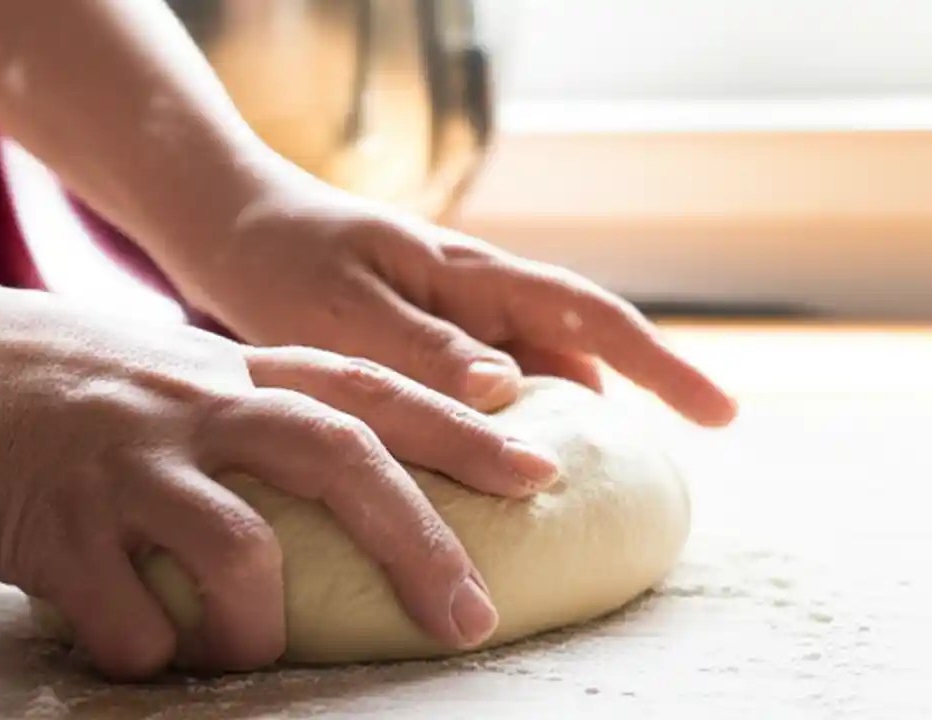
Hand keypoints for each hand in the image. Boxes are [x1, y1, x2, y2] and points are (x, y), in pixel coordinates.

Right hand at [0, 271, 558, 677]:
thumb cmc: (11, 368)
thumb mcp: (135, 365)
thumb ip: (212, 410)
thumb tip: (283, 481)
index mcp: (213, 368)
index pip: (360, 388)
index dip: (457, 425)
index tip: (538, 467)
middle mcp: (185, 403)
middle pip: (340, 459)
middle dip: (422, 540)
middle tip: (474, 617)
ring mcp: (119, 462)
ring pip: (243, 552)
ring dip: (260, 628)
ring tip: (250, 655)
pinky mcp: (48, 525)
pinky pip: (127, 618)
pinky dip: (144, 653)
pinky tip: (126, 648)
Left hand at [165, 180, 736, 425]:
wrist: (224, 225)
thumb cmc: (278, 259)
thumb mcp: (340, 308)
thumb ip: (420, 347)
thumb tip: (508, 390)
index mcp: (467, 274)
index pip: (587, 316)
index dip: (659, 365)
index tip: (721, 415)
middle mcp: (471, 297)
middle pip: (573, 352)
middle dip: (626, 404)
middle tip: (649, 481)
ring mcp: (447, 321)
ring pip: (529, 377)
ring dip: (559, 425)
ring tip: (578, 493)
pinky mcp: (417, 345)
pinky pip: (479, 391)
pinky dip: (499, 429)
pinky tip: (493, 471)